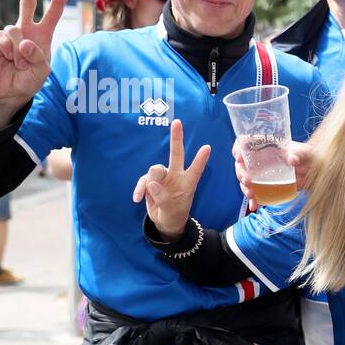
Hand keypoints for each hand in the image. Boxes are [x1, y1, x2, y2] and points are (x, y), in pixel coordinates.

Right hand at [0, 0, 68, 128]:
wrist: (10, 91)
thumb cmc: (29, 80)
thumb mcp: (42, 71)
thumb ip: (38, 56)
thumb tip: (23, 41)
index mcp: (42, 36)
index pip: (51, 16)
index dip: (57, 2)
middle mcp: (26, 31)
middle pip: (27, 5)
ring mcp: (10, 34)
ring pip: (15, 30)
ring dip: (19, 51)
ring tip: (19, 63)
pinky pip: (3, 39)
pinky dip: (8, 52)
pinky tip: (8, 60)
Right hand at [133, 119, 210, 239]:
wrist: (164, 222)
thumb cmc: (173, 215)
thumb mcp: (171, 211)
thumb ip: (163, 198)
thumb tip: (153, 184)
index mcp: (187, 183)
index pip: (195, 170)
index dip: (200, 159)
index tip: (207, 147)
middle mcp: (176, 176)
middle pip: (176, 154)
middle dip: (176, 138)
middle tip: (177, 122)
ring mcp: (163, 177)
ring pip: (155, 170)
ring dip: (150, 181)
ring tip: (149, 194)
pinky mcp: (150, 182)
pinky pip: (143, 181)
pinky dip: (139, 189)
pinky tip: (137, 199)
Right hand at [233, 137, 314, 211]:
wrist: (313, 172)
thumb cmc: (308, 157)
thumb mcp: (305, 153)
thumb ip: (299, 154)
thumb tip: (292, 159)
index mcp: (265, 146)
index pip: (245, 144)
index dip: (239, 149)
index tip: (240, 158)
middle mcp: (260, 159)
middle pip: (242, 165)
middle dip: (241, 173)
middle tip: (248, 181)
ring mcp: (261, 173)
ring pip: (246, 180)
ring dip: (244, 188)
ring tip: (251, 194)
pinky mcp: (266, 186)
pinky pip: (255, 193)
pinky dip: (253, 200)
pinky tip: (254, 206)